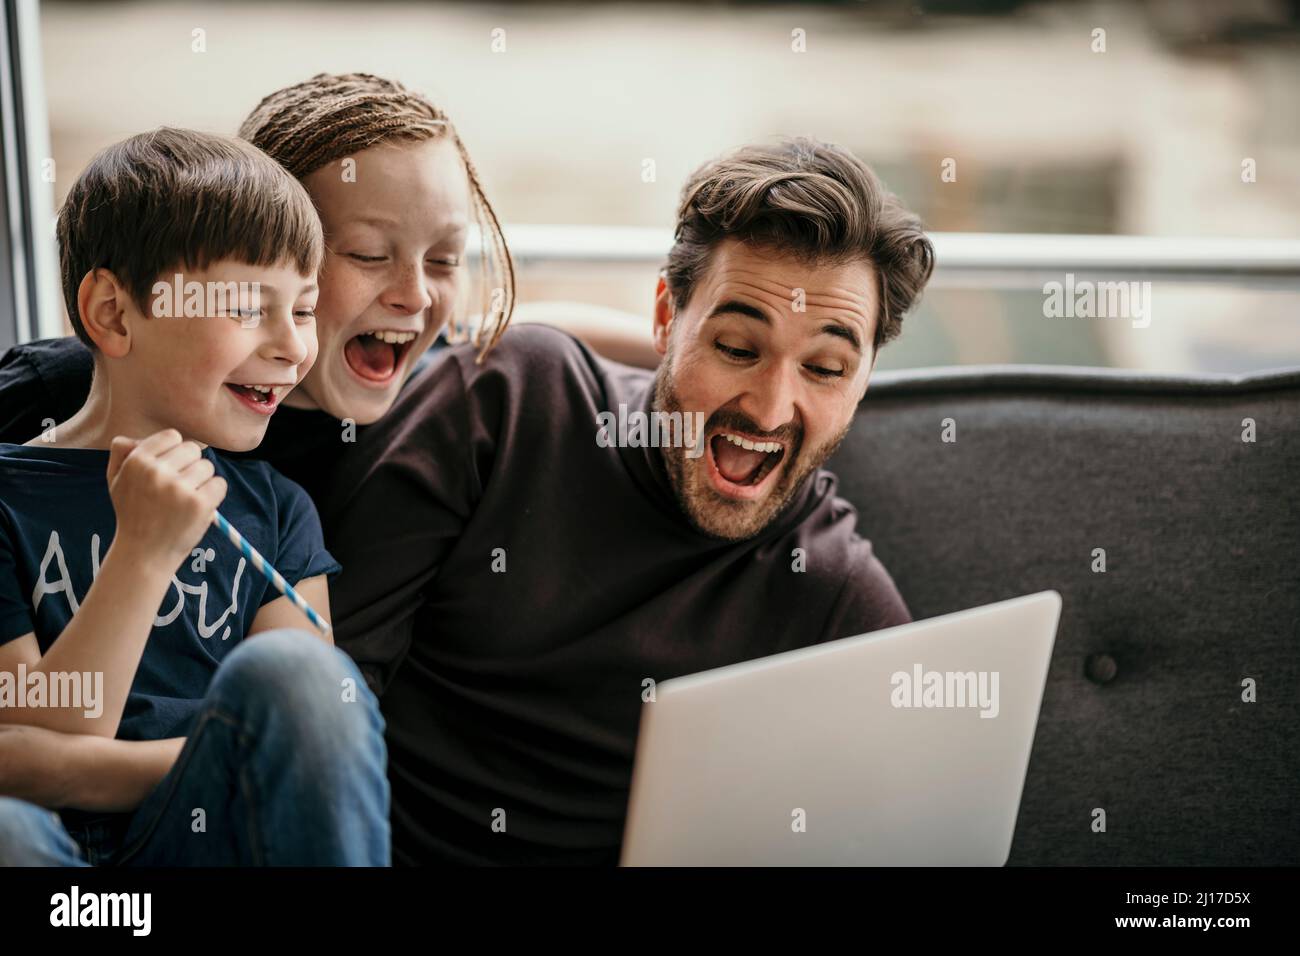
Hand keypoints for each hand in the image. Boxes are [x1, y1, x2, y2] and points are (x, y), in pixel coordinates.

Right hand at [105, 429, 226, 572]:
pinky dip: (214, 495)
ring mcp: (179, 489)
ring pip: (207, 466)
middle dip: (189, 465)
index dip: (174, 451)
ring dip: (202, 481)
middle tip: (178, 487)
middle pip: (192, 449)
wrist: (144, 554)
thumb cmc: (133, 514)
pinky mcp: (199, 504)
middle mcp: (157, 472)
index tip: (170, 468)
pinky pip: (219, 484)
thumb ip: (121, 455)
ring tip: (185, 500)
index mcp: (137, 462)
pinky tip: (198, 507)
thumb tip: (132, 438)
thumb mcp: (116, 482)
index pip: (172, 436)